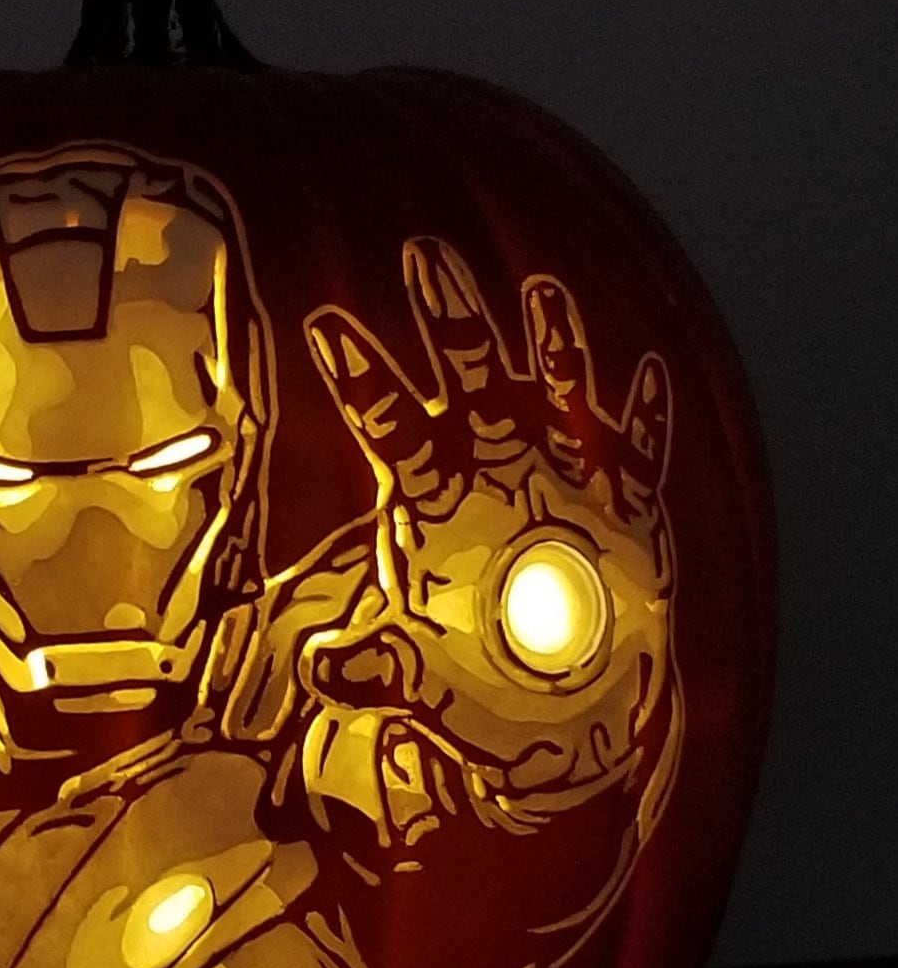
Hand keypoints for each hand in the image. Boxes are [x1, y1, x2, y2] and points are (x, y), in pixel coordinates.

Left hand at [303, 238, 678, 834]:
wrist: (549, 710)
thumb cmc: (469, 671)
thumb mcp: (410, 673)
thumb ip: (368, 665)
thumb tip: (317, 669)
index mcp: (430, 497)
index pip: (388, 426)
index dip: (362, 379)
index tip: (325, 329)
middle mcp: (492, 471)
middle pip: (469, 380)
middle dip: (451, 324)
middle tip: (425, 257)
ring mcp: (561, 483)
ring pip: (557, 395)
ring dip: (554, 347)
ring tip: (542, 293)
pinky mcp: (623, 513)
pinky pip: (638, 458)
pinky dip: (647, 424)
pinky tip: (651, 377)